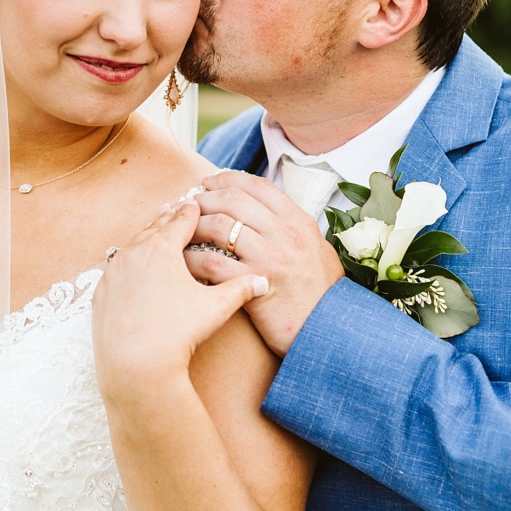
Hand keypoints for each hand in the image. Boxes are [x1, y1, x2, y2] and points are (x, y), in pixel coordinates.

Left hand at [92, 199, 268, 403]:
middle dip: (168, 218)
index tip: (197, 202)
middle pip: (155, 226)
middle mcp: (134, 251)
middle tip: (177, 208)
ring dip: (147, 237)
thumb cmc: (177, 333)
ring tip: (156, 233)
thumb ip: (240, 290)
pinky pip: (117, 267)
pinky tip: (135, 266)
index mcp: (162, 247)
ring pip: (133, 245)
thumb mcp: (215, 308)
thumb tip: (264, 282)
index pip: (181, 220)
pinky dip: (129, 262)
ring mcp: (114, 270)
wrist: (135, 364)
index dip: (192, 210)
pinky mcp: (102, 290)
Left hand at [184, 170, 343, 355]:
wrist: (329, 331)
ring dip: (194, 226)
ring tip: (181, 232)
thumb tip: (268, 213)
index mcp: (299, 222)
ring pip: (219, 226)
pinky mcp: (252, 284)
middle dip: (204, 198)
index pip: (259, 186)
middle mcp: (285, 234)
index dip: (228, 179)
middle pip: (234, 200)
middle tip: (188, 205)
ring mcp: (269, 257)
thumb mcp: (317, 251)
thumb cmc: (322, 294)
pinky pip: (211, 263)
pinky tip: (182, 261)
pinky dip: (192, 258)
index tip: (209, 183)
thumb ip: (294, 230)